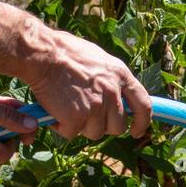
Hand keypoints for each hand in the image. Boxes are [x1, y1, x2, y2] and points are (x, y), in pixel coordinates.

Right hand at [23, 28, 152, 140]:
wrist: (42, 54)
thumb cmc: (64, 53)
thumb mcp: (99, 59)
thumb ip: (111, 79)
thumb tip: (118, 96)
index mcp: (121, 75)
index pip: (143, 105)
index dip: (142, 123)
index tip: (137, 132)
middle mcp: (113, 93)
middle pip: (118, 127)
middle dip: (103, 126)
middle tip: (85, 115)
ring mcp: (96, 107)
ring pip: (95, 133)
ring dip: (81, 126)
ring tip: (66, 107)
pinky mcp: (77, 118)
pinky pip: (71, 133)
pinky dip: (61, 127)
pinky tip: (54, 110)